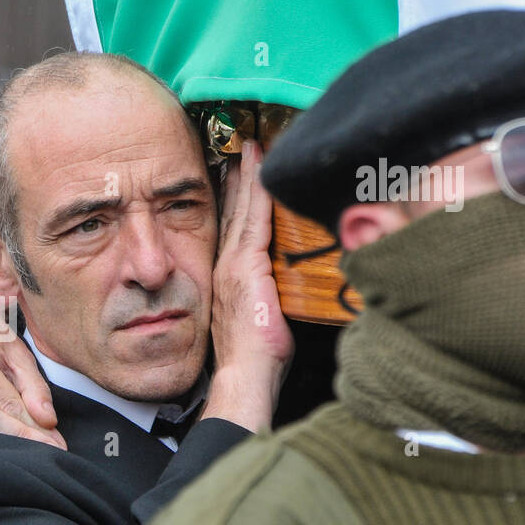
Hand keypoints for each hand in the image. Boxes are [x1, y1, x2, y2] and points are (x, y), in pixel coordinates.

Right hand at [203, 141, 293, 431]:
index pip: (232, 227)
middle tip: (244, 147)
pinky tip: (262, 169)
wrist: (245, 377)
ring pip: (244, 209)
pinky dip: (257, 191)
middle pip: (232, 211)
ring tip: (253, 147)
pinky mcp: (247, 267)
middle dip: (238, 178)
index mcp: (229, 276)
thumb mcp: (268, 318)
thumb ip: (277, 296)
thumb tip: (298, 285)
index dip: (235, 198)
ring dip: (249, 175)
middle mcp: (226, 265)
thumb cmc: (259, 359)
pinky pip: (255, 219)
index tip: (239, 172)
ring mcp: (234, 265)